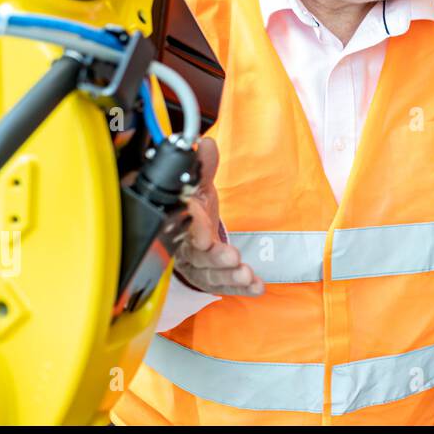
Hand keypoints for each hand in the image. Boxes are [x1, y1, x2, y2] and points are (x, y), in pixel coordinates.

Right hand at [173, 137, 263, 296]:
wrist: (193, 229)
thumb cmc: (193, 207)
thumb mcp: (199, 185)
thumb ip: (203, 167)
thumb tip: (204, 144)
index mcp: (177, 225)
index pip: (181, 228)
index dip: (192, 229)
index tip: (201, 232)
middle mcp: (185, 250)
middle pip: (196, 257)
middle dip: (215, 258)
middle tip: (231, 256)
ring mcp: (198, 267)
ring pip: (210, 275)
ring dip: (228, 276)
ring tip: (245, 274)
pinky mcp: (212, 279)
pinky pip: (225, 286)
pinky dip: (241, 289)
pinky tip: (256, 287)